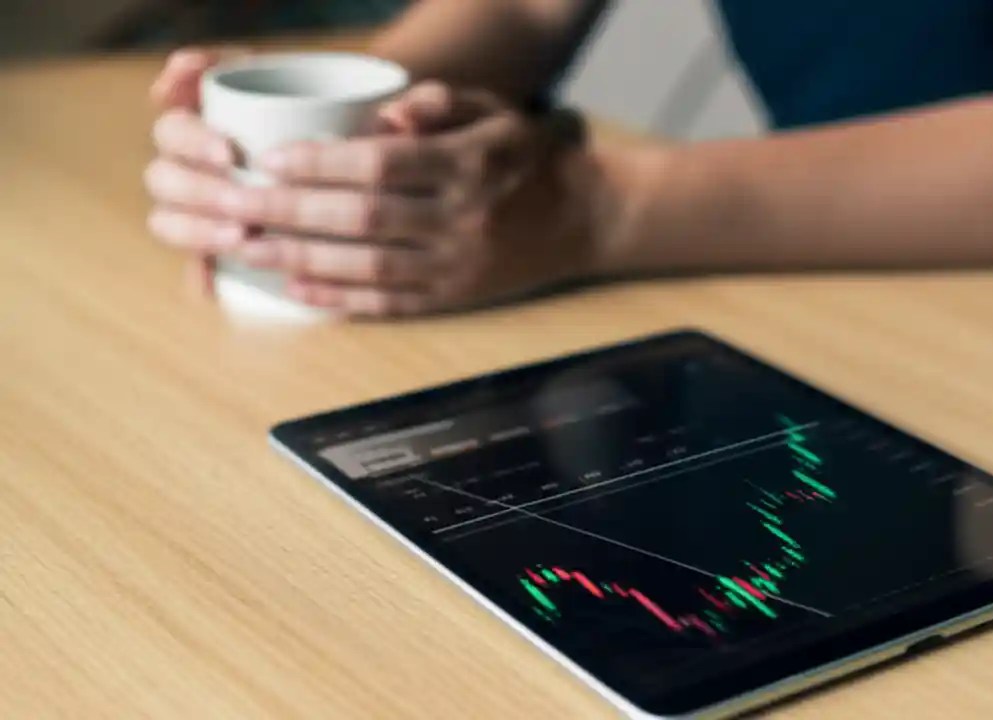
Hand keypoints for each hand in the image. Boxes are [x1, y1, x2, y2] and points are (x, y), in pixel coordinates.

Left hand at [147, 77, 604, 316]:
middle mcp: (461, 220)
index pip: (380, 166)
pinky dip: (340, 299)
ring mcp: (458, 266)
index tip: (271, 161)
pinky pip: (390, 304)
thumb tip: (380, 118)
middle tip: (233, 207)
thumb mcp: (494, 111)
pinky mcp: (457, 297)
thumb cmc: (528, 156)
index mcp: (467, 167)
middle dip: (289, 214)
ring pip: (366, 267)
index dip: (320, 165)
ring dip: (299, 260)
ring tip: (246, 249)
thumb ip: (436, 104)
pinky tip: (295, 290)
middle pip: (360, 219)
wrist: (587, 218)